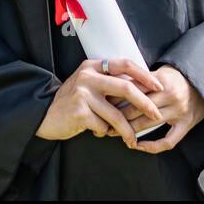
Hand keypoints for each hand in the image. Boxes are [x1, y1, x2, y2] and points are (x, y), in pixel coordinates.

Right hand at [35, 58, 165, 148]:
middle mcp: (88, 76)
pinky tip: (99, 133)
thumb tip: (142, 89)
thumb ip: (109, 83)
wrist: (45, 115)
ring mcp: (83, 93)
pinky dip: (104, 133)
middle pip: (126, 88)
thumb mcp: (89, 84)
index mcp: (93, 65)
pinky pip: (102, 126)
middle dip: (145, 104)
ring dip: (127, 130)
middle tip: (156, 115)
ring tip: (132, 139)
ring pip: (116, 114)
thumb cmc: (72, 101)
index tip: (159, 87)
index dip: (144, 75)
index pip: (125, 64)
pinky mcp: (79, 111)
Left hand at [105, 65, 203, 153]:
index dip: (117, 98)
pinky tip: (138, 146)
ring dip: (130, 130)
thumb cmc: (178, 77)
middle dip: (119, 116)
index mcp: (162, 80)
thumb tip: (115, 85)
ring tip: (115, 133)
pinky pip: (168, 141)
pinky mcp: (186, 124)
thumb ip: (142, 79)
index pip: (134, 90)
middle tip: (104, 121)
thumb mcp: (161, 72)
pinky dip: (152, 146)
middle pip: (138, 108)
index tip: (103, 103)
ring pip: (149, 123)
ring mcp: (179, 111)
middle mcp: (171, 96)